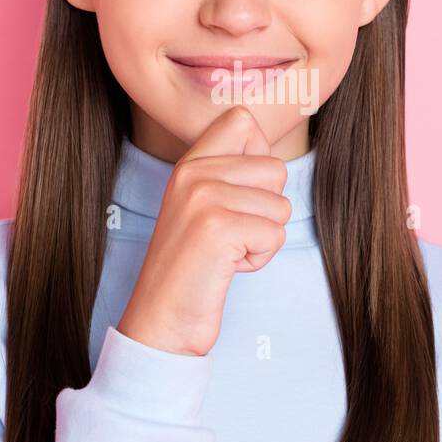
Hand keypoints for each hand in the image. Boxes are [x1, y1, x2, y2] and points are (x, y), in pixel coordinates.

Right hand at [116, 106, 290, 356]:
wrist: (161, 321)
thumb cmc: (194, 269)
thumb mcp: (203, 209)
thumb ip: (229, 176)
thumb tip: (274, 158)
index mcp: (189, 164)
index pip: (242, 120)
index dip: (260, 157)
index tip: (241, 195)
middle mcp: (193, 173)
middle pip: (275, 169)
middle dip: (266, 211)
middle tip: (229, 237)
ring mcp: (203, 198)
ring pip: (280, 206)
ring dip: (262, 239)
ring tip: (225, 254)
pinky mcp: (217, 228)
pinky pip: (275, 235)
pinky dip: (259, 259)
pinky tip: (226, 268)